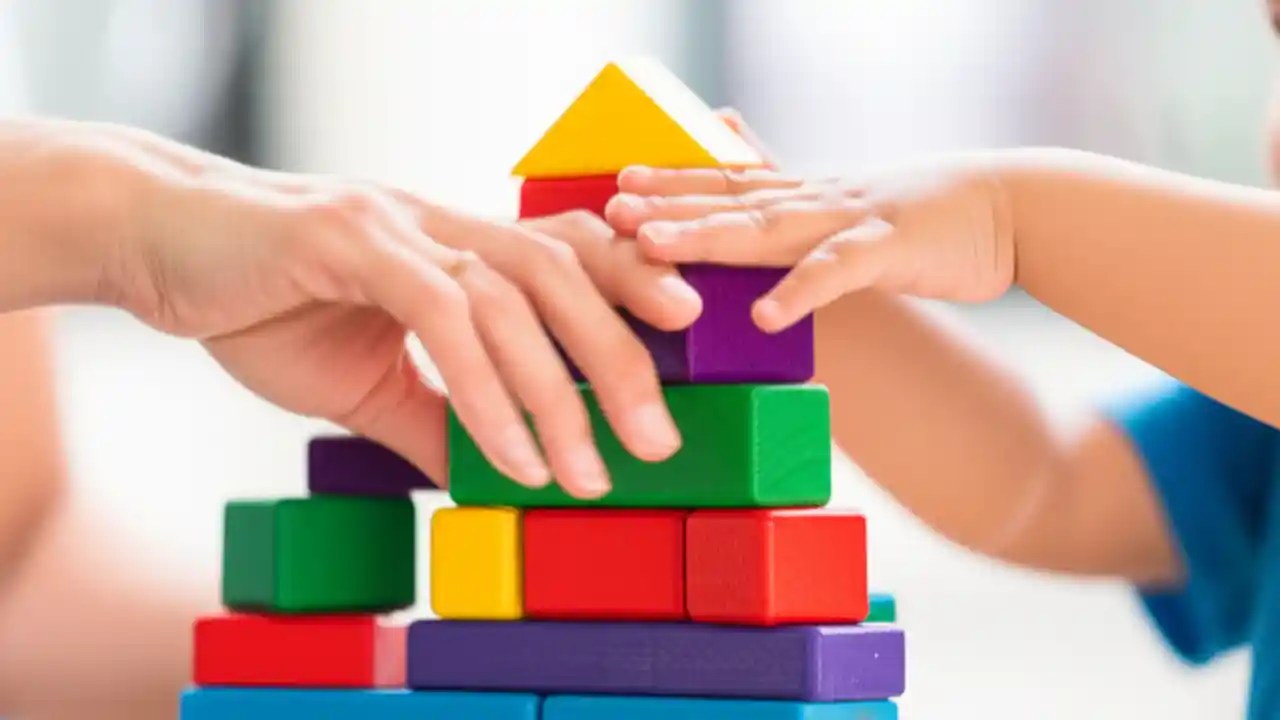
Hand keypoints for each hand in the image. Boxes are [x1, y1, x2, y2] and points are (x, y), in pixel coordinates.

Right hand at [39, 121, 696, 498]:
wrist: (157, 250)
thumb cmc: (261, 305)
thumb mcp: (366, 380)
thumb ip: (432, 419)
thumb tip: (481, 478)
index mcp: (456, 242)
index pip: (566, 252)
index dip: (633, 283)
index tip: (687, 339)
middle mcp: (443, 222)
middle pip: (564, 273)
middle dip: (623, 357)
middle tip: (660, 442)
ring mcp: (402, 225)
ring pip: (514, 298)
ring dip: (560, 393)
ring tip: (591, 474)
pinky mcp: (353, 241)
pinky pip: (444, 318)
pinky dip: (485, 394)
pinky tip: (510, 457)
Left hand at [604, 157, 1014, 331]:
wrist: (1012, 207)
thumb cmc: (927, 214)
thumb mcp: (850, 197)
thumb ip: (792, 183)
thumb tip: (744, 148)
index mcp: (809, 194)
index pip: (730, 182)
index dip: (675, 182)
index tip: (619, 185)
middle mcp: (819, 199)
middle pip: (733, 199)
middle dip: (671, 204)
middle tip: (613, 209)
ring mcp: (853, 219)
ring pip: (770, 227)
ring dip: (710, 235)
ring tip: (656, 246)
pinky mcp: (892, 249)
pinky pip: (840, 272)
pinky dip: (802, 292)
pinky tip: (764, 317)